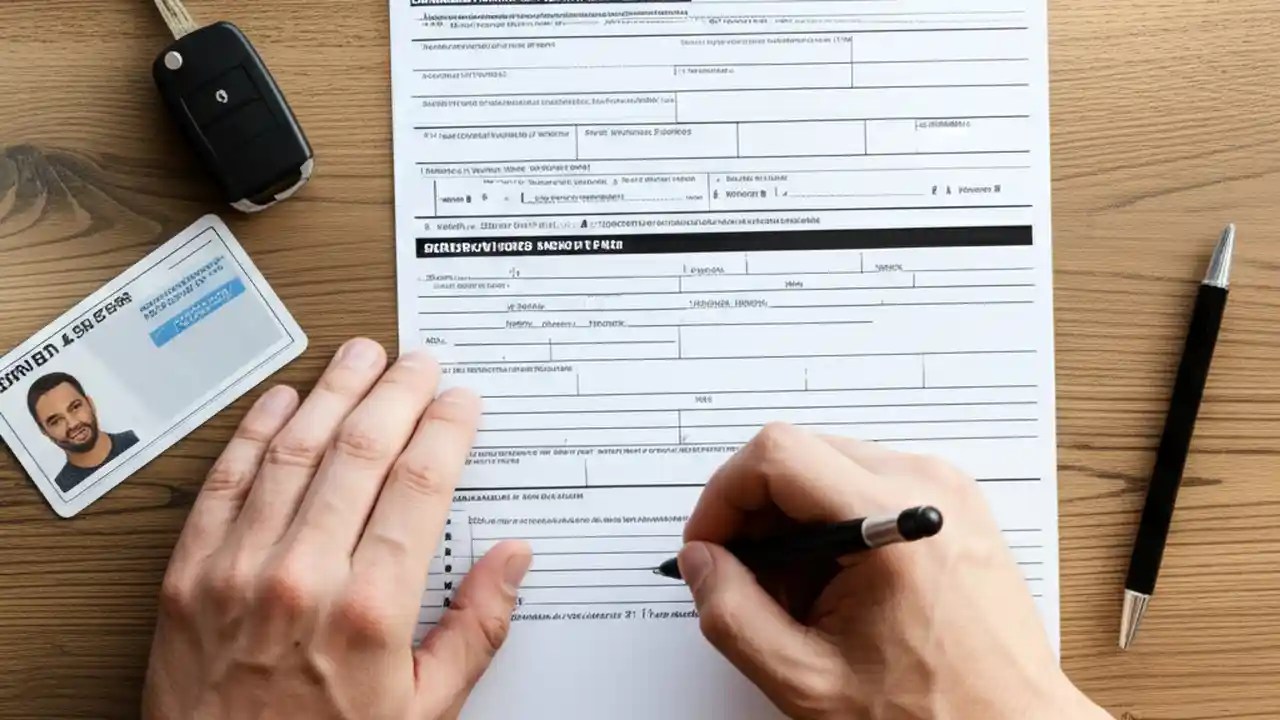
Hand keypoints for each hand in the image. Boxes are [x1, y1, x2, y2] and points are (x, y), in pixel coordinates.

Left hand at [143, 338, 531, 719]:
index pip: (420, 484)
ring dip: (332, 392)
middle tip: (418, 363)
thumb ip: (476, 629)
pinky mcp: (188, 574)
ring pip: (294, 450)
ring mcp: (238, 570)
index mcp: (372, 611)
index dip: (446, 429)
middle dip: (398, 393)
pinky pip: (226, 481)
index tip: (461, 404)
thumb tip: (513, 561)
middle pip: (361, 450)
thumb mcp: (426, 711)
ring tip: (359, 357)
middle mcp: (303, 578)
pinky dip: (254, 431)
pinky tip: (281, 400)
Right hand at [679, 424, 1108, 719]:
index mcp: (893, 519)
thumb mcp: (807, 678)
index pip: (777, 454)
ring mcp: (944, 490)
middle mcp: (925, 485)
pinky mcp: (949, 504)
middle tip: (742, 578)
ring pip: (827, 467)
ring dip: (791, 522)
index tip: (706, 544)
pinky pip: (864, 485)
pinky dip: (830, 525)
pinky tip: (832, 585)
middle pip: (800, 454)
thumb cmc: (935, 714)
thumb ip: (733, 614)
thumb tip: (700, 562)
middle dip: (754, 514)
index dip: (723, 496)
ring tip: (796, 595)